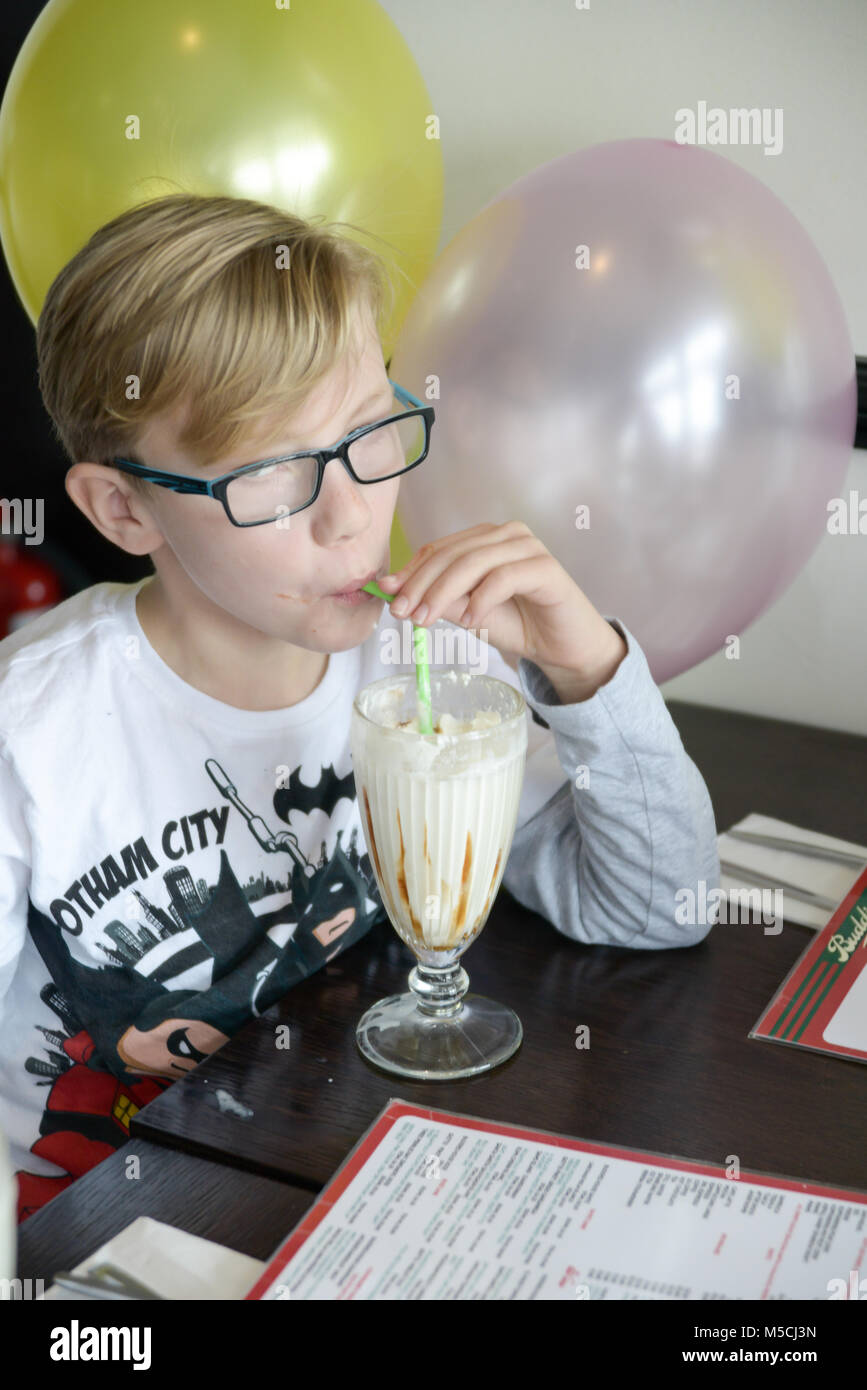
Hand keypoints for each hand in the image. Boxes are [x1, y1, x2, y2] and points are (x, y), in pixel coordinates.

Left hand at [379, 521, 626, 702]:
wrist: (564, 646)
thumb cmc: (519, 624)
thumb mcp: (468, 612)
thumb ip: (438, 598)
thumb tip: (391, 590)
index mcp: (485, 539)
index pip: (439, 549)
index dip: (410, 572)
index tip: (387, 596)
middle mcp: (507, 534)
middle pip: (452, 554)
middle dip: (421, 584)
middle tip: (403, 613)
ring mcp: (528, 547)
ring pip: (473, 562)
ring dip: (444, 593)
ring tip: (426, 621)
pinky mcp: (546, 567)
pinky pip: (504, 577)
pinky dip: (481, 599)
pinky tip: (471, 621)